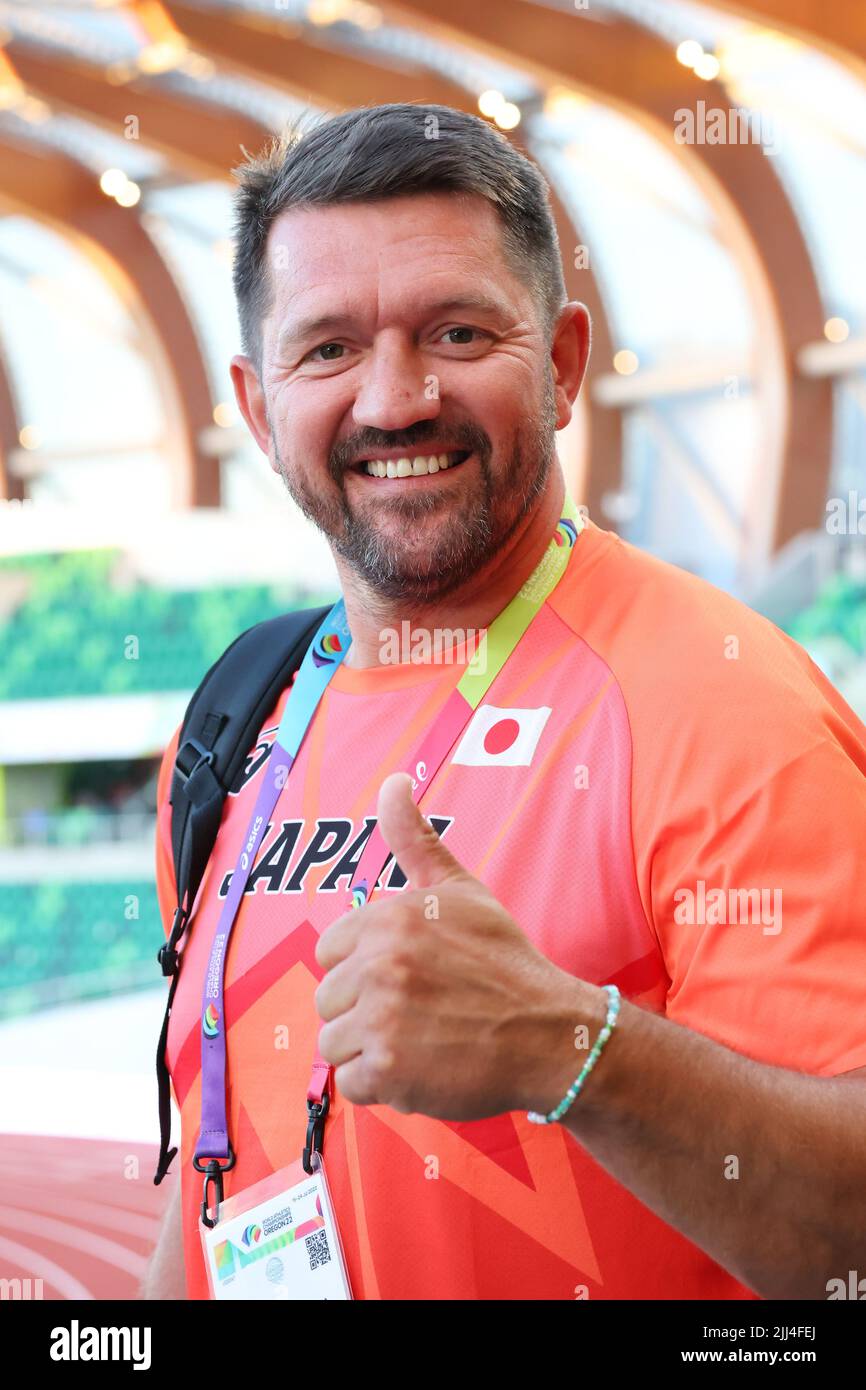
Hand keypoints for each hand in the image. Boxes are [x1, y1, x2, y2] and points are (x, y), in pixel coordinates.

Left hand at [314, 772, 589, 1118]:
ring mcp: (382, 1017)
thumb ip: (415, 838)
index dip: (365, 968)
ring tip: (422, 1040)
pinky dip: (383, 1087)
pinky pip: (353, 1085)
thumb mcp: (459, 890)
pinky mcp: (389, 1069)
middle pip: (328, 999)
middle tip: (422, 1012)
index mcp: (388, 917)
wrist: (550, 1032)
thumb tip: (392, 781)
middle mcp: (379, 962)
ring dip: (372, 1050)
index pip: (330, 951)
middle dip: (366, 1012)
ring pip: (335, 1044)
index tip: (410, 976)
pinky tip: (422, 1068)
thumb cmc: (502, 962)